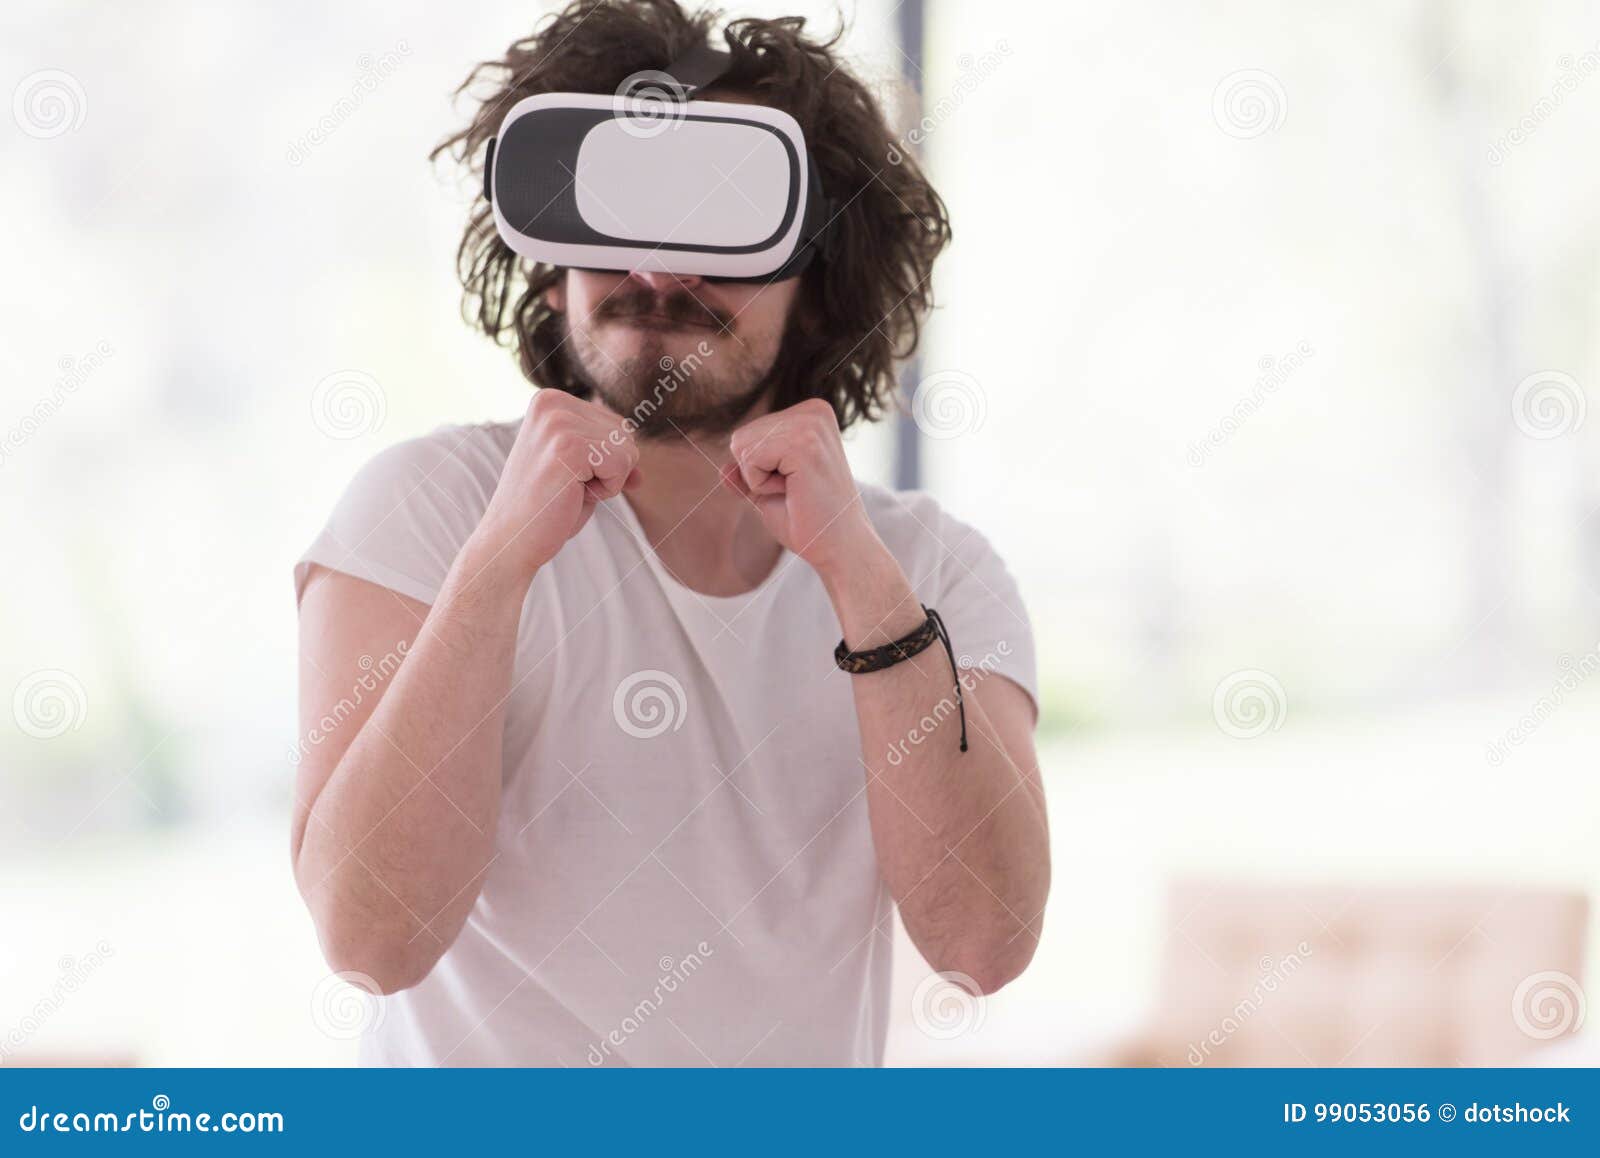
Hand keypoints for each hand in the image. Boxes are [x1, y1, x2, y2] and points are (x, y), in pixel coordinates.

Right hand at [472, 390, 639, 577]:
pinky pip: (622, 466)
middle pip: (625, 433)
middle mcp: (552, 402)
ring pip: (628, 450)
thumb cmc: (545, 510)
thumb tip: (640, 475)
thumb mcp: (579, 474)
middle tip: (566, 485)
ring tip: (567, 489)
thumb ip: (608, 459)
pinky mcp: (568, 446)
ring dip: (607, 480)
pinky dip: (607, 490)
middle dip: (609, 469)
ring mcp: (558, 422)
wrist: (511, 540)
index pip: (616, 424)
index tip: (566, 475)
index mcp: (550, 400)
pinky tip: (572, 495)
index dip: (604, 461)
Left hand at [721, 398, 881, 578]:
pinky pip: (750, 458)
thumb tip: (725, 469)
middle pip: (741, 436)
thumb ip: (746, 475)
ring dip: (759, 479)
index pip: (748, 432)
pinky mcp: (804, 443)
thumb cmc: (808, 522)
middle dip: (756, 473)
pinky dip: (761, 484)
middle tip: (794, 491)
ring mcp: (810, 424)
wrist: (838, 548)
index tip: (795, 484)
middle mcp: (813, 411)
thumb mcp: (769, 492)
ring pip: (742, 445)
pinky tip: (794, 491)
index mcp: (810, 414)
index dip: (759, 469)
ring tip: (795, 490)